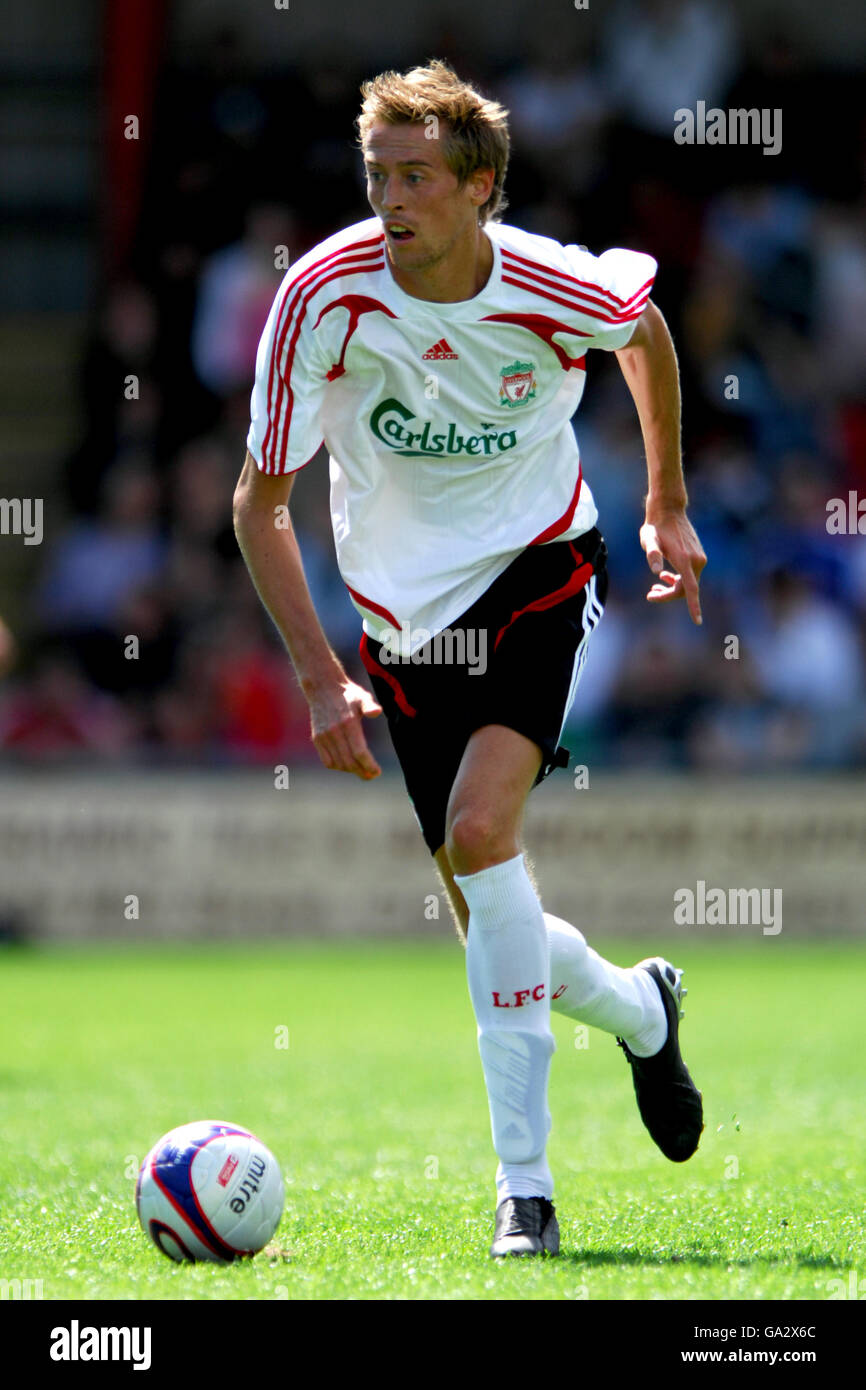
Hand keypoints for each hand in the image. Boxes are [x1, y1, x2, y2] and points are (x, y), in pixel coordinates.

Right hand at [308, 678, 382, 778]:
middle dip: (362, 772)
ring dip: (351, 770)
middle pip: (349, 762)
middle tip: (372, 775)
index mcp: (348, 723)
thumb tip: (377, 712)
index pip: (359, 752)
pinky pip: (327, 761)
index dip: (369, 765)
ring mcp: (324, 736)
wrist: (323, 688)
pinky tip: (347, 765)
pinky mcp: (317, 739)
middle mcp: (335, 731)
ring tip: (362, 771)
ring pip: (338, 763)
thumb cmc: (348, 694)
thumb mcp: (362, 696)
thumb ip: (369, 705)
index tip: (377, 772)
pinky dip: (338, 766)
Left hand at [640, 507, 706, 624]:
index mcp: (685, 561)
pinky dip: (678, 579)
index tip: (697, 621)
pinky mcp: (698, 556)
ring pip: (687, 582)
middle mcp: (696, 561)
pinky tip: (664, 576)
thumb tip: (656, 571)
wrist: (669, 510)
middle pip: (686, 589)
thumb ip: (652, 554)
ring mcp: (699, 558)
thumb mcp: (648, 539)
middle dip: (668, 595)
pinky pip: (689, 575)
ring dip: (672, 587)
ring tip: (653, 588)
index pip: (691, 589)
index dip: (694, 606)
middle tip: (650, 595)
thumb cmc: (655, 526)